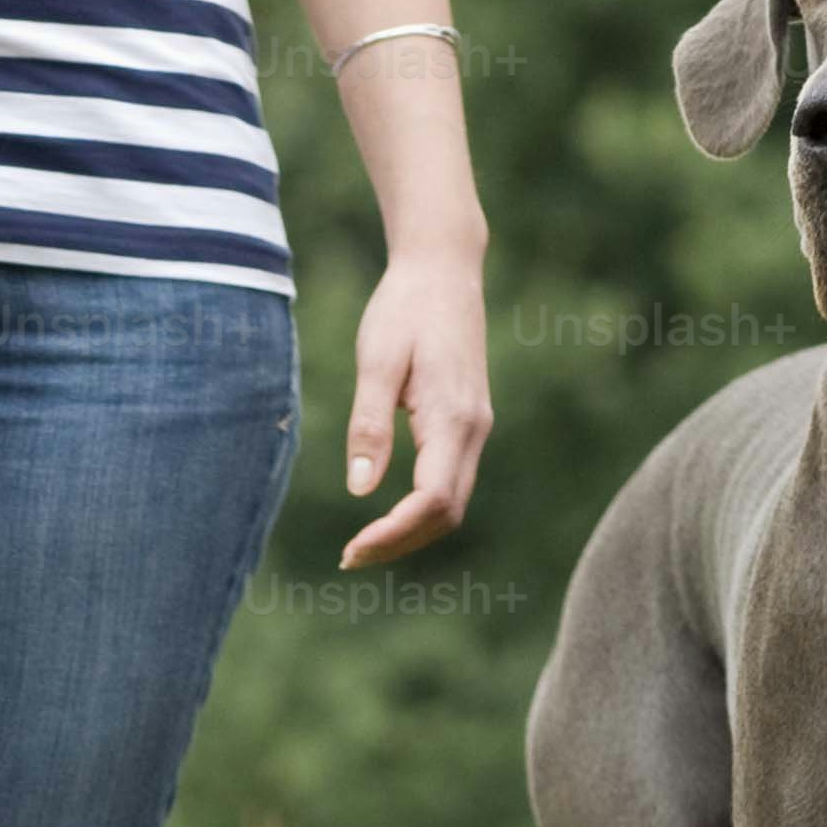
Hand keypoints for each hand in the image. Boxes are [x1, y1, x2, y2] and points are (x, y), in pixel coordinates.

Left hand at [338, 245, 489, 569]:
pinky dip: (421, 511)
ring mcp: (476, 428)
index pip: (431, 500)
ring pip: (452, 504)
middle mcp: (473, 429)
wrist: (444, 268)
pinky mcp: (468, 423)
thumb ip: (369, 425)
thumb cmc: (405, 308)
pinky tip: (387, 516)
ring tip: (363, 545)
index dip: (393, 533)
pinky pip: (450, 483)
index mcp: (452, 418)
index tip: (352, 549)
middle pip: (446, 514)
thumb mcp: (377, 361)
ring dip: (411, 532)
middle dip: (400, 543)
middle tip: (349, 557)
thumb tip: (360, 490)